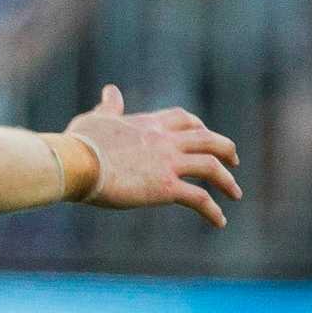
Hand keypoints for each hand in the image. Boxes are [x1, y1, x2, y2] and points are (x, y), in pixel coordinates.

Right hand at [64, 84, 243, 227]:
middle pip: (208, 140)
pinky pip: (200, 199)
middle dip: (225, 149)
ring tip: (234, 194)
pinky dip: (213, 211)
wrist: (77, 163)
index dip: (199, 126)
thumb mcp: (96, 119)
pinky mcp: (166, 188)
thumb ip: (109, 108)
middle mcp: (165, 140)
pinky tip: (219, 221)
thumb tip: (110, 91)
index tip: (204, 134)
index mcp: (149, 123)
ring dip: (227, 181)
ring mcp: (168, 163)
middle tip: (233, 161)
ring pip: (211, 167)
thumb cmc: (80, 143)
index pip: (183, 119)